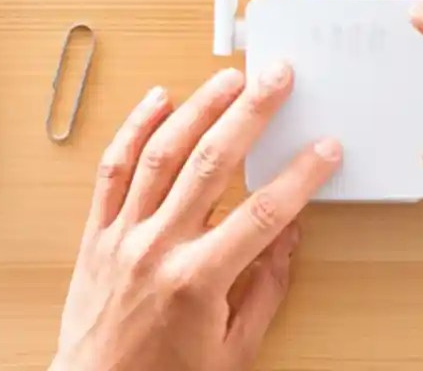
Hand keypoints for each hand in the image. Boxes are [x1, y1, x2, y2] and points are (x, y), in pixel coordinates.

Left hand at [51, 65, 342, 370]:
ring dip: (197, 109)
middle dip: (250, 115)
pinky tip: (158, 99)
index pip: (262, 214)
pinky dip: (134, 129)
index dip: (300, 177)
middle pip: (211, 165)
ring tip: (227, 79)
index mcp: (197, 282)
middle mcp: (157, 249)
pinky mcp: (96, 232)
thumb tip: (289, 233)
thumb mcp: (234, 349)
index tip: (326, 149)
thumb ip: (266, 287)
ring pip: (161, 155)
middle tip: (276, 79)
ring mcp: (123, 236)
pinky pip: (113, 169)